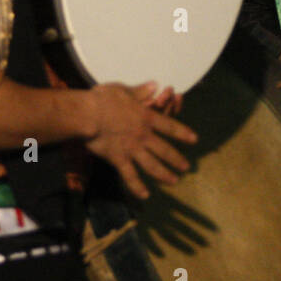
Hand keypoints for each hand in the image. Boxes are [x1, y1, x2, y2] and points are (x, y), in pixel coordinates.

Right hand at [85, 82, 197, 199]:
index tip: (194, 139)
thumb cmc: (103, 99)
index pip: (169, 126)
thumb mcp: (124, 90)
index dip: (182, 133)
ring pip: (152, 165)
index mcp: (146, 117)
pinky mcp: (118, 159)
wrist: (87, 115)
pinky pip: (130, 175)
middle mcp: (143, 135)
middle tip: (186, 167)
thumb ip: (141, 91)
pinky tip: (145, 195)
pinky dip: (138, 186)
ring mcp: (132, 149)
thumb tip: (155, 85)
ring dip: (164, 174)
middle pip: (164, 150)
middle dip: (176, 159)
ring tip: (174, 180)